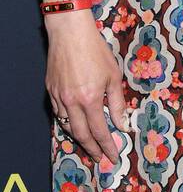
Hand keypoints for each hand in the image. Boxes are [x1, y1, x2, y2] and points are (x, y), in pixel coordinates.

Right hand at [45, 12, 129, 164]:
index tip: (113, 156)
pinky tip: (74, 123)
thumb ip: (117, 103)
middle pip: (81, 135)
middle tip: (99, 158)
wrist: (70, 33)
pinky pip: (58, 113)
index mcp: (90, 99)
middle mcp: (72, 102)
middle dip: (91, 149)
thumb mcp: (113, 76)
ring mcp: (59, 97)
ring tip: (88, 144)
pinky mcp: (50, 90)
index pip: (100, 132)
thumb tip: (123, 125)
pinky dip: (67, 122)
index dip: (107, 146)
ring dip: (78, 138)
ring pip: (66, 126)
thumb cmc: (96, 51)